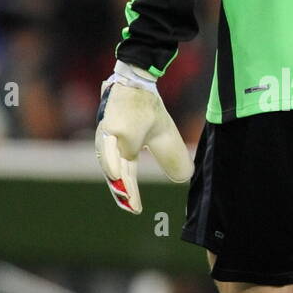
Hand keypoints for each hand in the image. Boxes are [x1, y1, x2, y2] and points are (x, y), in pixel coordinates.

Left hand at [95, 62, 192, 213]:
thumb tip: (184, 177)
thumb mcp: (164, 137)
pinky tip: (115, 173)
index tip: (136, 210)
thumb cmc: (147, 109)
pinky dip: (111, 160)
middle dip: (122, 190)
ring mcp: (109, 136)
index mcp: (125, 150)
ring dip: (116, 179)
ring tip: (122, 194)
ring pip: (109, 161)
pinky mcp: (110, 125)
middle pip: (116, 172)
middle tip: (128, 206)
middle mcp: (113, 146)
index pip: (127, 175)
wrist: (139, 82)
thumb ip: (170, 157)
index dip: (131, 193)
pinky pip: (108, 145)